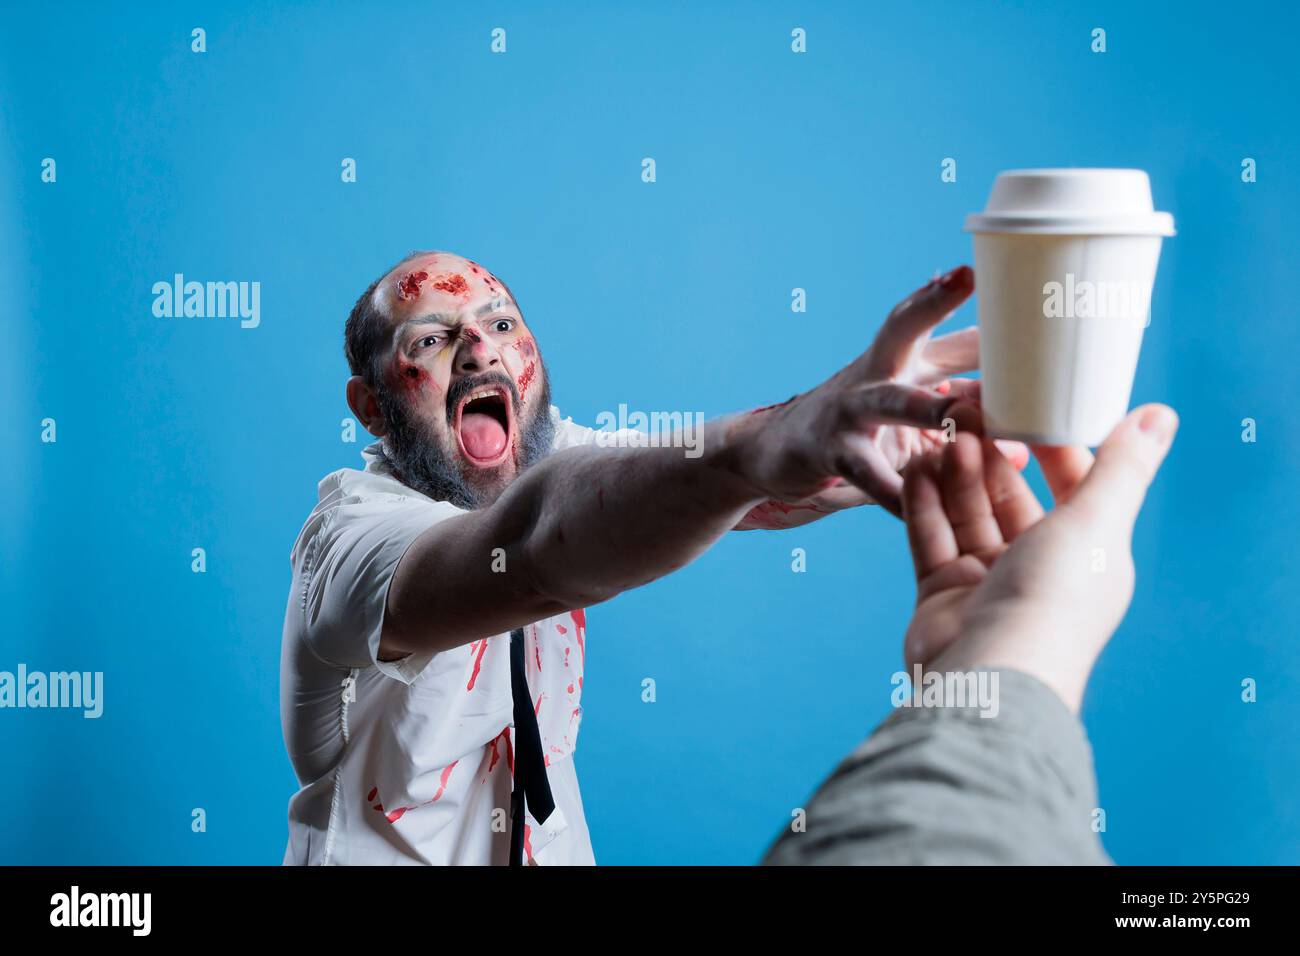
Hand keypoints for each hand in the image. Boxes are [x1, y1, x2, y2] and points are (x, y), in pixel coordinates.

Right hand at [730, 266, 1025, 516]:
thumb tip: (1022, 443)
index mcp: (906, 359)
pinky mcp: (833, 452)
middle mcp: (879, 372)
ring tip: (958, 412)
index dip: (988, 307)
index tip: (1031, 283)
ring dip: (926, 406)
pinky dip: (893, 493)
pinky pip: (868, 474)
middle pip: (904, 327)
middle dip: (932, 301)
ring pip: (891, 401)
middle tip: (964, 275)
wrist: (777, 450)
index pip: (952, 327)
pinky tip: (915, 507)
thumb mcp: (912, 411)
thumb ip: (965, 420)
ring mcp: (852, 409)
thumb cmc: (861, 427)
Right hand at [899, 404, 1178, 712]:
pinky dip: (924, 501)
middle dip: (992, 454)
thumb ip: (1124, 466)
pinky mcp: (942, 593)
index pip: (1072, 484)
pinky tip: (917, 466)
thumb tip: (1160, 415)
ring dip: (956, 471)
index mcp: (1087, 553)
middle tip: (970, 413)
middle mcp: (1037, 566)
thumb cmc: (1052, 600)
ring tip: (944, 434)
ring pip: (968, 512)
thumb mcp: (1097, 522)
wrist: (990, 671)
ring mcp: (987, 581)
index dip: (1051, 444)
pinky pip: (931, 536)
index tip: (1026, 405)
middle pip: (1011, 496)